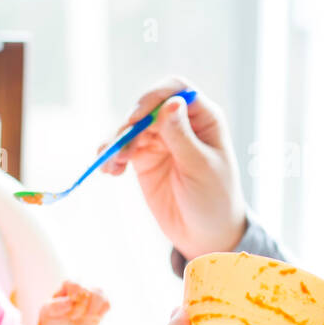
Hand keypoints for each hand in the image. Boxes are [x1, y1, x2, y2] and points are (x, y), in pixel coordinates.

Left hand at [38, 281, 109, 324]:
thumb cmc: (53, 319)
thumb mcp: (47, 313)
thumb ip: (54, 306)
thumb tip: (71, 302)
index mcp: (68, 284)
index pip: (76, 284)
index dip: (74, 298)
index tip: (68, 311)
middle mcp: (82, 286)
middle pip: (88, 290)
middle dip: (80, 308)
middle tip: (73, 317)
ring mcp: (94, 294)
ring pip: (99, 295)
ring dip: (91, 311)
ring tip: (84, 318)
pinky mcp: (102, 304)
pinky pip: (107, 304)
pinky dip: (99, 314)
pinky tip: (91, 319)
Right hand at [96, 78, 248, 259]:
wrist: (206, 234)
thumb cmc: (214, 199)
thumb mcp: (200, 168)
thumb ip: (182, 137)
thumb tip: (171, 102)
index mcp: (204, 119)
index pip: (177, 90)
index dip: (155, 96)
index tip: (137, 116)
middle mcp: (181, 124)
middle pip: (147, 107)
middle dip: (130, 124)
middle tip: (121, 148)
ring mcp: (161, 141)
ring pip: (130, 128)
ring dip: (116, 142)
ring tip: (111, 165)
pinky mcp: (144, 159)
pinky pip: (122, 149)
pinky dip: (111, 156)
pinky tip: (109, 171)